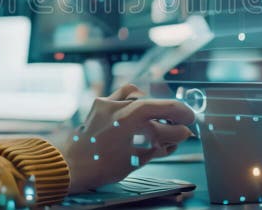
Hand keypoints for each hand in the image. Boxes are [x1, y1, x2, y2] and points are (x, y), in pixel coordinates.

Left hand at [60, 84, 194, 193]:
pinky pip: (120, 94)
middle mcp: (119, 107)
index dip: (182, 115)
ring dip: (150, 103)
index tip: (190, 121)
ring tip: (158, 116)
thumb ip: (162, 144)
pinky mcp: (99, 104)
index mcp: (130, 119)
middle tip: (181, 123)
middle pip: (153, 105)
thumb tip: (180, 134)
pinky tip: (137, 108)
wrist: (71, 166)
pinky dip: (132, 99)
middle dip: (170, 114)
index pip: (165, 109)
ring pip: (136, 94)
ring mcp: (107, 104)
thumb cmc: (103, 166)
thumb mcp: (139, 158)